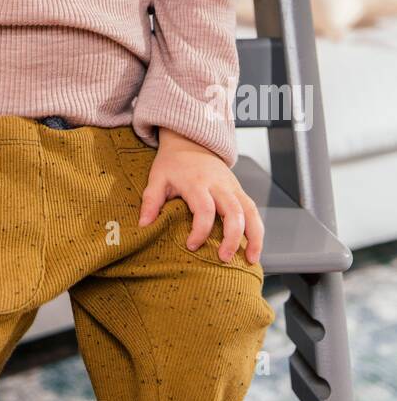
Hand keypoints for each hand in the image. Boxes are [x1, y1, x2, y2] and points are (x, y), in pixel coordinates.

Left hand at [139, 129, 264, 264]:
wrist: (191, 141)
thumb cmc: (173, 163)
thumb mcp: (157, 177)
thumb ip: (151, 200)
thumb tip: (143, 225)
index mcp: (197, 182)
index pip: (204, 209)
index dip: (200, 230)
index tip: (192, 246)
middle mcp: (219, 185)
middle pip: (233, 211)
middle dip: (232, 237)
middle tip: (224, 258)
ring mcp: (232, 187)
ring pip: (250, 211)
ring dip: (254, 236)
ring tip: (251, 259)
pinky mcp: (240, 190)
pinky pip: (253, 210)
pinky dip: (257, 230)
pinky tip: (254, 248)